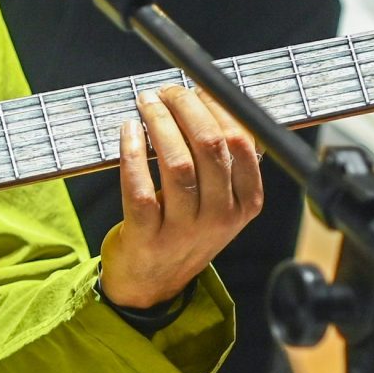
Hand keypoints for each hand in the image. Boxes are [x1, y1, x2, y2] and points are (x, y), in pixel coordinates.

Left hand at [98, 85, 264, 309]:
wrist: (151, 284)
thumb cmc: (185, 229)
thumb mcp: (220, 203)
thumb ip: (224, 163)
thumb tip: (210, 99)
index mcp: (246, 202)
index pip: (242, 142)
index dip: (217, 107)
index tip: (196, 88)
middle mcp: (220, 217)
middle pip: (211, 147)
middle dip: (186, 108)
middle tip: (165, 92)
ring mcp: (184, 230)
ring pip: (177, 163)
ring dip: (158, 124)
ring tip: (145, 104)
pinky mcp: (147, 237)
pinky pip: (139, 188)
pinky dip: (132, 152)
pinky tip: (128, 130)